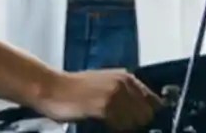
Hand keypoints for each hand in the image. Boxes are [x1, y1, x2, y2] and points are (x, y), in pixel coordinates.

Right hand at [33, 69, 163, 130]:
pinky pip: (120, 125)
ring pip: (135, 121)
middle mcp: (124, 84)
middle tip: (126, 127)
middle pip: (147, 113)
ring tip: (113, 126)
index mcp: (127, 78)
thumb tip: (143, 113)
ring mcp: (115, 94)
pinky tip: (105, 126)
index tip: (142, 124)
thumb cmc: (75, 90)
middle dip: (139, 123)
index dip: (150, 115)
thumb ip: (125, 95)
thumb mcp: (105, 85)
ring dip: (128, 128)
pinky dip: (117, 129)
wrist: (52, 88)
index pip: (154, 101)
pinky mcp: (104, 106)